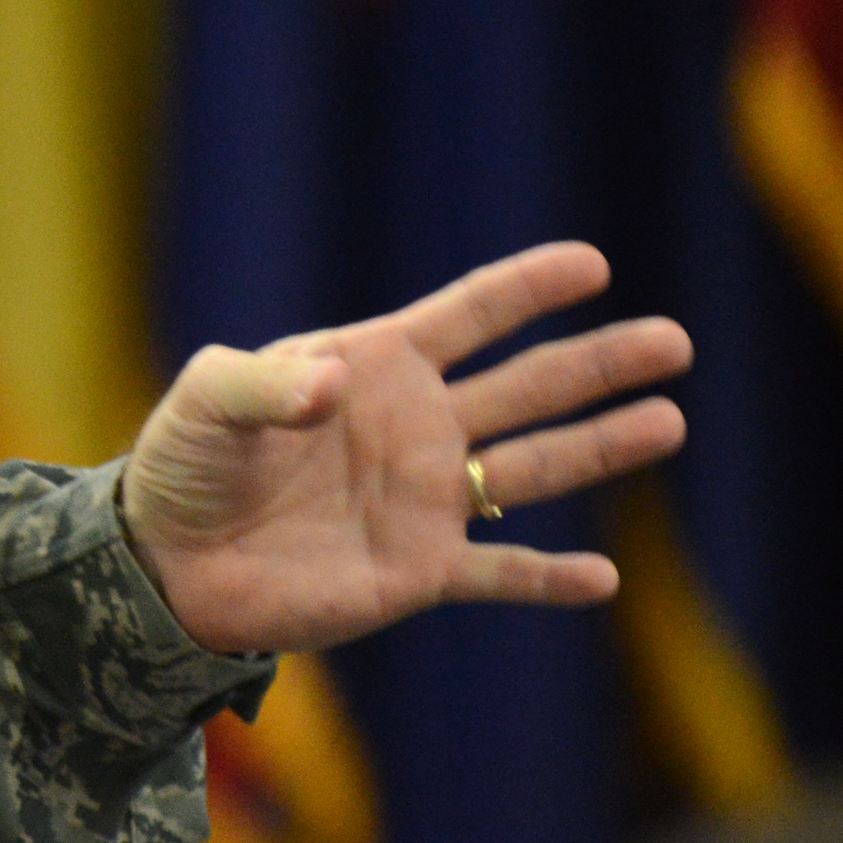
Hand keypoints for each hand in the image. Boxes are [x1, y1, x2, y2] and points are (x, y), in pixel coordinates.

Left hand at [118, 242, 689, 655]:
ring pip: (534, 467)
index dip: (528, 287)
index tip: (592, 264)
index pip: (470, 315)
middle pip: (529, 385)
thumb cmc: (185, 462)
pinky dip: (548, 577)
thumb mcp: (209, 400)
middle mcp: (418, 426)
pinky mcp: (416, 572)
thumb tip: (337, 385)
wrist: (167, 563)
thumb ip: (269, 385)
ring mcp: (424, 500)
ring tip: (669, 420)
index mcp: (375, 363)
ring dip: (602, 446)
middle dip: (600, 363)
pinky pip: (497, 573)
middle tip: (674, 341)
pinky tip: (604, 577)